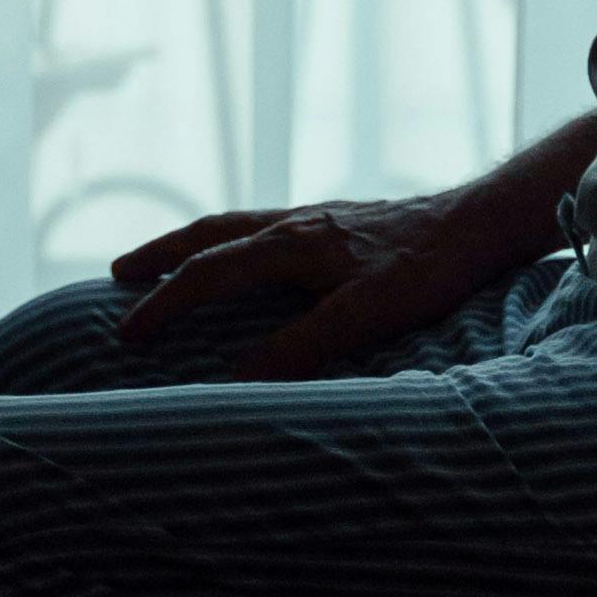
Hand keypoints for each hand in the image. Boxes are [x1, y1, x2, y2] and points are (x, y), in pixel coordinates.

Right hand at [106, 190, 502, 381]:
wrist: (478, 222)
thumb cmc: (425, 269)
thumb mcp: (363, 315)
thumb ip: (301, 346)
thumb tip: (237, 379)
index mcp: (290, 243)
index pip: (206, 273)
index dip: (162, 304)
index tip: (125, 333)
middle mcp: (295, 222)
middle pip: (209, 234)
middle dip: (160, 255)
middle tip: (118, 274)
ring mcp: (318, 218)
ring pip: (237, 225)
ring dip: (195, 244)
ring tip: (168, 261)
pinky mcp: (341, 221)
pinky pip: (266, 227)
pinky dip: (236, 241)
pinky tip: (249, 258)